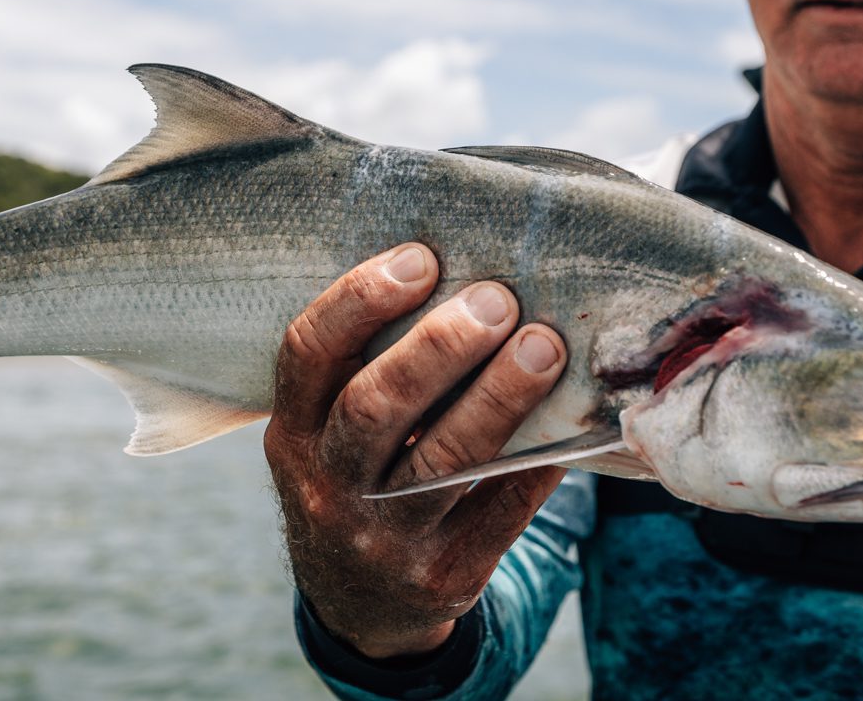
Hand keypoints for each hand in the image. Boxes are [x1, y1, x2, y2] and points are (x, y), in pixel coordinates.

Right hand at [264, 242, 567, 658]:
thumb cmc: (356, 477)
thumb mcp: (326, 433)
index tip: (420, 258)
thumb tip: (459, 271)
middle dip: (439, 347)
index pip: (306, 356)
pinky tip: (570, 418)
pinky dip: (537, 460)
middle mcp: (327, 488)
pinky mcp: (443, 575)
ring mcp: (383, 539)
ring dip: (498, 397)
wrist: (359, 604)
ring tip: (545, 346)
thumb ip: (365, 368)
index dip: (357, 301)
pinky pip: (500, 510)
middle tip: (497, 299)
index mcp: (292, 436)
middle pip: (375, 408)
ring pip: (443, 463)